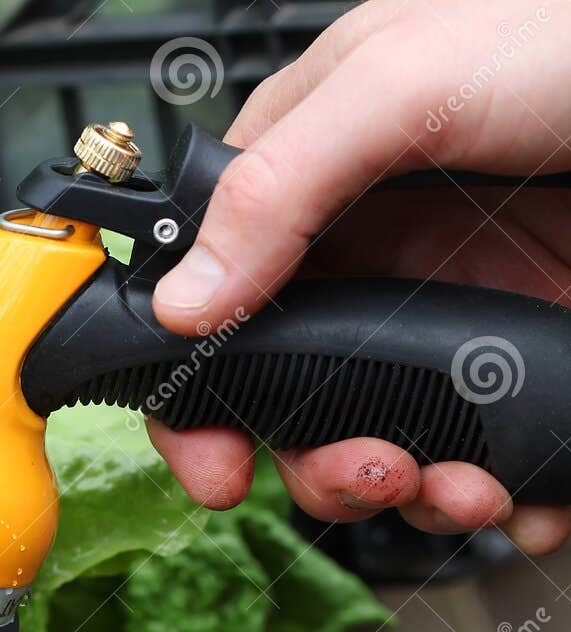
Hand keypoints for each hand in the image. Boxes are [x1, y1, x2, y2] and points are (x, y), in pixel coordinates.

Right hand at [149, 0, 570, 554]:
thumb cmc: (569, 41)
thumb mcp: (406, 81)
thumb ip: (280, 184)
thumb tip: (187, 303)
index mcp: (313, 185)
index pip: (214, 310)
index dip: (201, 400)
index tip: (219, 463)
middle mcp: (372, 262)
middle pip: (297, 409)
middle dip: (322, 469)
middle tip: (369, 474)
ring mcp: (446, 317)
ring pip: (387, 449)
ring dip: (416, 496)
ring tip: (465, 486)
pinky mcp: (517, 359)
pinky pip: (488, 457)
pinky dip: (508, 498)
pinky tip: (524, 488)